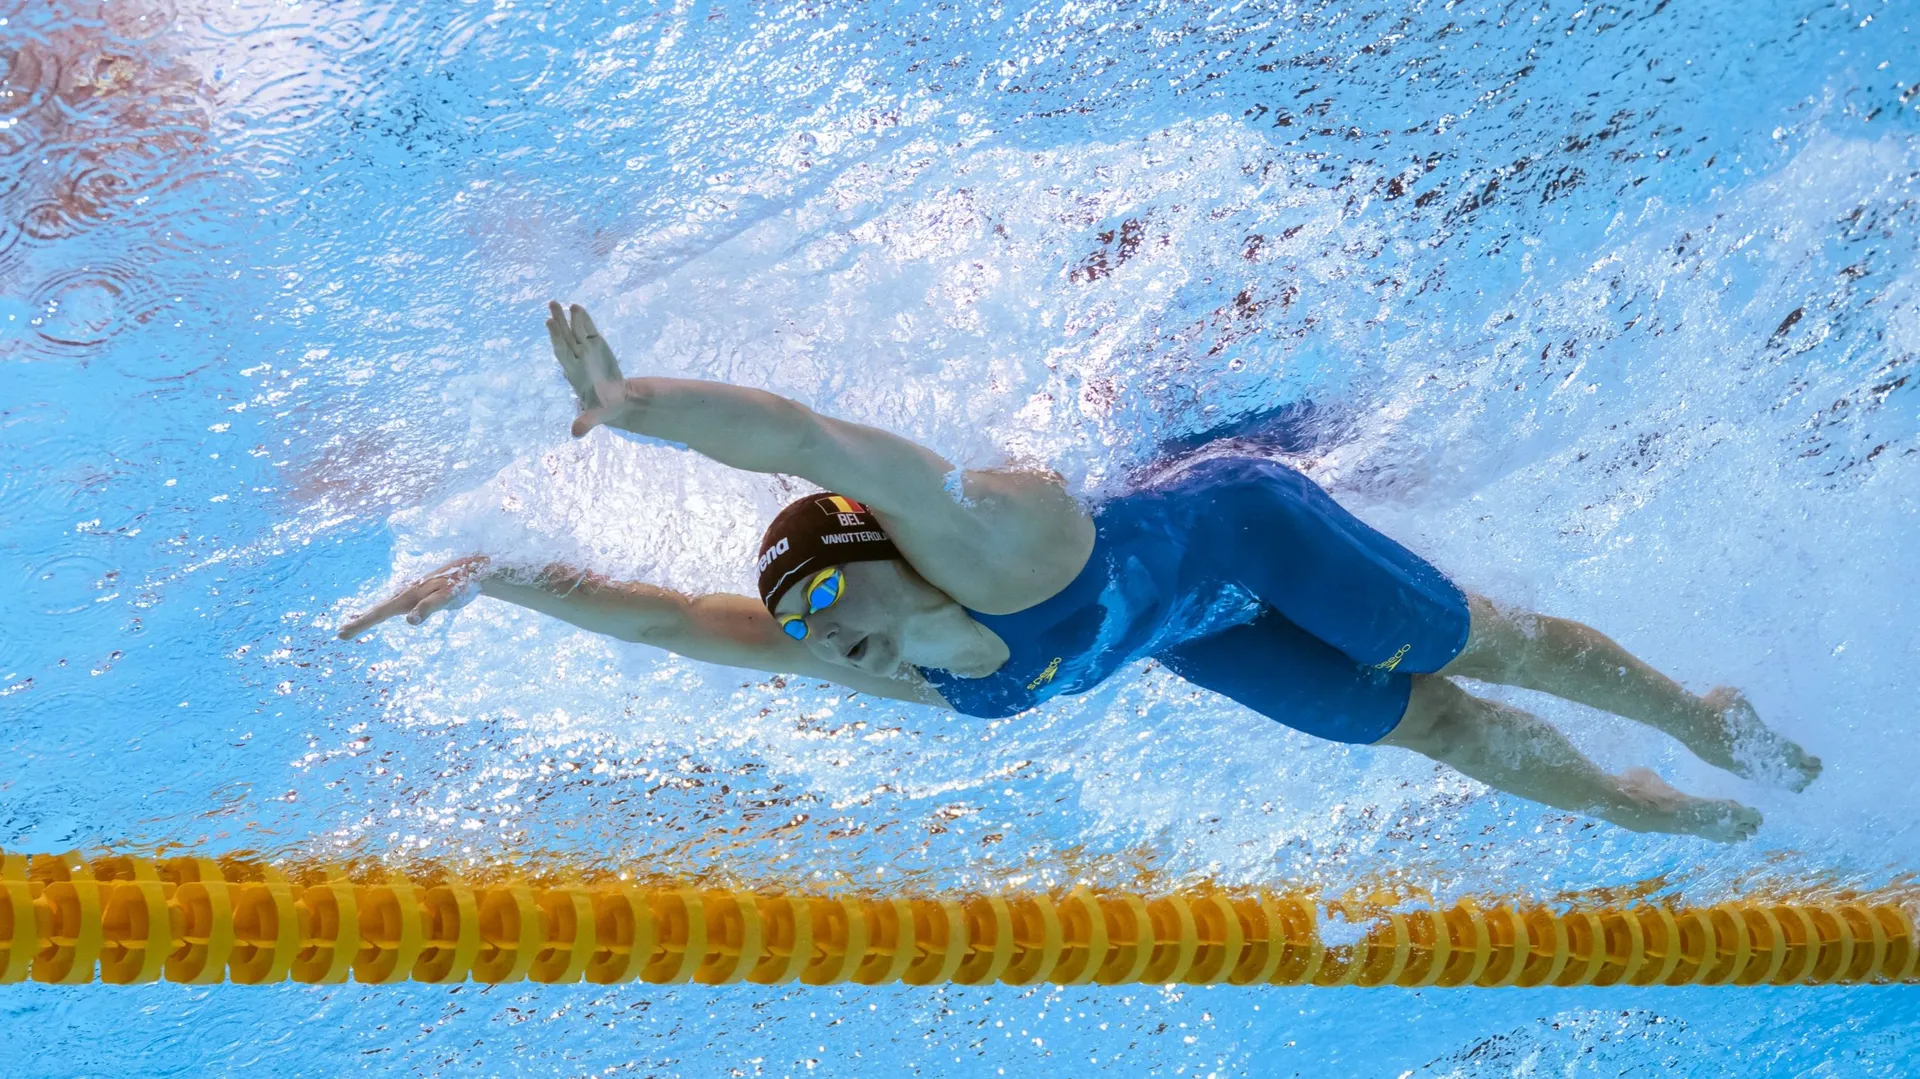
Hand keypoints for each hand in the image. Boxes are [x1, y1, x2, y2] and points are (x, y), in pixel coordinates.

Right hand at [337, 555, 490, 639]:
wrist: (472, 568)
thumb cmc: (461, 584)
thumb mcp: (448, 597)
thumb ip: (429, 608)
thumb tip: (410, 621)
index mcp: (409, 596)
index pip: (380, 613)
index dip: (362, 623)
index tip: (343, 633)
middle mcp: (405, 593)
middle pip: (378, 609)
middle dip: (359, 621)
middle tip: (340, 633)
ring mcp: (410, 592)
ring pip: (384, 605)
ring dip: (366, 615)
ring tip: (351, 623)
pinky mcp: (417, 593)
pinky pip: (394, 603)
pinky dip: (381, 609)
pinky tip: (379, 612)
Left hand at [546, 300, 636, 437]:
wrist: (616, 401)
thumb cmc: (603, 408)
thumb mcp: (596, 416)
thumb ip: (586, 422)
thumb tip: (576, 433)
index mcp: (573, 372)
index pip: (562, 352)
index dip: (557, 338)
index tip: (550, 324)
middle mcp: (576, 357)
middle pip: (565, 337)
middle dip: (558, 322)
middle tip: (551, 305)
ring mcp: (586, 349)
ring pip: (576, 330)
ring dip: (571, 317)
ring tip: (567, 302)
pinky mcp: (598, 344)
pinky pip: (590, 330)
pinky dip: (585, 319)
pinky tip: (578, 307)